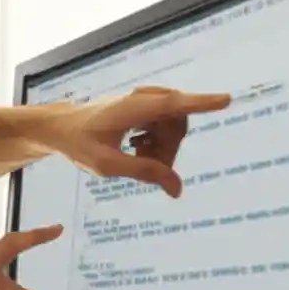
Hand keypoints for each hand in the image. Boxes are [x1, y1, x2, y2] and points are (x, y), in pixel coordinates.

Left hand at [32, 86, 230, 196]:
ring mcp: (146, 102)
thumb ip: (144, 173)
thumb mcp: (108, 165)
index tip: (226, 100)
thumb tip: (177, 189)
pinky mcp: (146, 107)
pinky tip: (137, 148)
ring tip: (136, 156)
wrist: (62, 127)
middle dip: (168, 151)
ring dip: (162, 149)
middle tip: (144, 163)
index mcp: (133, 108)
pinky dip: (157, 143)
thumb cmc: (80, 144)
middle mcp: (144, 99)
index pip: (173, 104)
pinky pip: (166, 127)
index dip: (202, 103)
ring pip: (174, 129)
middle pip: (177, 126)